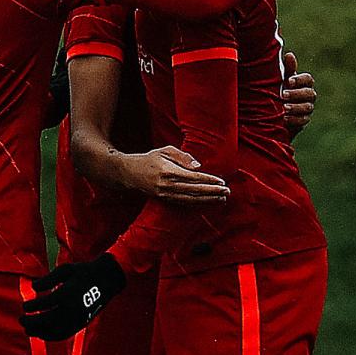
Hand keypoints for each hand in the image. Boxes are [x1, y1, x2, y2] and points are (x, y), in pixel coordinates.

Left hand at [20, 254, 126, 340]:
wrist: (107, 279)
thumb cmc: (83, 272)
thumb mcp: (66, 269)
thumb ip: (49, 279)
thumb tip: (33, 287)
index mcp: (68, 293)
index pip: (45, 304)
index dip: (32, 307)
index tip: (24, 306)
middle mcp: (73, 308)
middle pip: (48, 320)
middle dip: (32, 322)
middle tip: (21, 320)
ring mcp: (78, 318)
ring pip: (55, 330)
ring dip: (39, 332)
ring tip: (27, 330)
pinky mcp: (82, 323)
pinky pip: (64, 334)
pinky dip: (51, 336)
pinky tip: (42, 334)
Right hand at [113, 146, 228, 204]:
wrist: (128, 173)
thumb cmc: (149, 159)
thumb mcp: (165, 151)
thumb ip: (183, 157)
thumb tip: (199, 167)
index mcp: (168, 171)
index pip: (193, 177)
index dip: (209, 180)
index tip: (221, 181)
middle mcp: (167, 185)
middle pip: (195, 190)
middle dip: (213, 192)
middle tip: (227, 191)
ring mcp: (165, 195)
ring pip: (191, 199)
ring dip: (208, 200)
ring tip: (222, 198)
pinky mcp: (164, 200)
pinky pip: (184, 203)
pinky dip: (198, 203)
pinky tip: (208, 202)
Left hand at [281, 51, 316, 138]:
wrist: (270, 111)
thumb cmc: (276, 89)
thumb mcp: (279, 79)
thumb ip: (286, 69)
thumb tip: (289, 55)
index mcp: (303, 83)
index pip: (308, 79)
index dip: (300, 80)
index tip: (289, 81)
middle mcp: (308, 95)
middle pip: (309, 94)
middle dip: (297, 94)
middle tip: (283, 95)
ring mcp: (307, 108)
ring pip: (307, 107)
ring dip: (295, 108)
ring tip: (284, 108)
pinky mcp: (303, 121)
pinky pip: (303, 121)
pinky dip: (295, 120)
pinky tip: (285, 119)